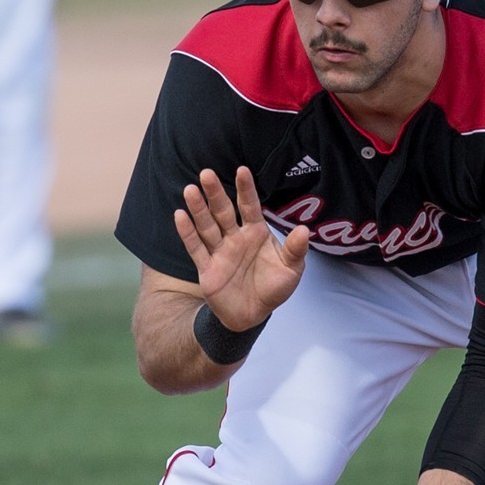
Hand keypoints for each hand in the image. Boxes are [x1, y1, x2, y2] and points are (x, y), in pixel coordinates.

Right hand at [175, 166, 309, 331]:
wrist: (253, 315)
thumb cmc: (273, 288)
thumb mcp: (291, 270)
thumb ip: (295, 250)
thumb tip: (305, 231)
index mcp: (256, 233)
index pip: (250, 206)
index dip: (246, 189)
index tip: (242, 169)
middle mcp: (236, 237)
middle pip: (223, 211)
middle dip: (215, 193)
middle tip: (207, 173)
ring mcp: (220, 251)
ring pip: (207, 226)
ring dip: (199, 209)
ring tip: (190, 190)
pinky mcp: (207, 268)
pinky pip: (196, 248)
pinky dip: (188, 233)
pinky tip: (180, 215)